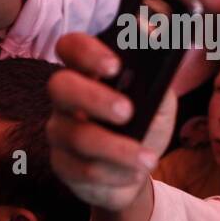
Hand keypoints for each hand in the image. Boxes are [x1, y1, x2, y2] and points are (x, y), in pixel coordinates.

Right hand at [46, 32, 174, 211]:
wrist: (137, 169)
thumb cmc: (145, 125)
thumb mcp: (159, 102)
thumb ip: (159, 83)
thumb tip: (159, 64)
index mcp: (88, 72)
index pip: (71, 47)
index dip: (87, 51)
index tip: (115, 65)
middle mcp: (66, 99)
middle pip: (60, 86)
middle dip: (94, 97)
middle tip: (127, 112)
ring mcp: (60, 132)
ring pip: (77, 136)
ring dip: (118, 149)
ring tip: (148, 158)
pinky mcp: (63, 165)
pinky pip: (85, 171)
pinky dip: (117, 173)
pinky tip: (135, 172)